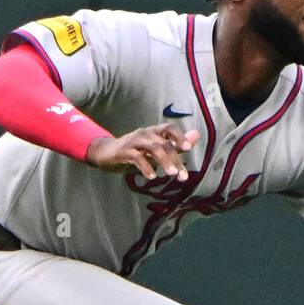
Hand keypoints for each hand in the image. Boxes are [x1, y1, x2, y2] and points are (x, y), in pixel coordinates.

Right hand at [85, 126, 200, 181]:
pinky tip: (151, 177)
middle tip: (183, 176)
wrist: (106, 153)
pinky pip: (137, 158)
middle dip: (175, 159)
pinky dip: (146, 167)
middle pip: (164, 144)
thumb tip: (196, 135)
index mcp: (154, 132)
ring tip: (171, 174)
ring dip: (164, 161)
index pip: (169, 128)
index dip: (179, 136)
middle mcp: (145, 134)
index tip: (188, 148)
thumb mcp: (156, 149)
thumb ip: (176, 144)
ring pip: (153, 148)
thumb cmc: (136, 151)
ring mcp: (134, 142)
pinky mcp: (124, 152)